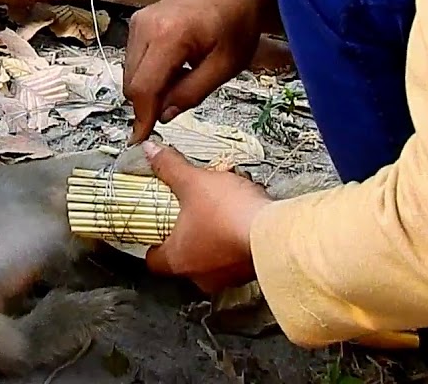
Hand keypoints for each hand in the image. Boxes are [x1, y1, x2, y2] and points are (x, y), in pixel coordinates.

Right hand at [124, 0, 274, 141]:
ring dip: (150, 87)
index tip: (141, 139)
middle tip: (176, 105)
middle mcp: (146, 25)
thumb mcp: (224, 67)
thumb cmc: (235, 25)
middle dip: (150, 102)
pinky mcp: (137, 22)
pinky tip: (174, 67)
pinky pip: (134, 60)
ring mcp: (138, 21)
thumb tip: (164, 115)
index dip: (142, 117)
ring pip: (130, 73)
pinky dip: (149, 72)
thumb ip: (192, 93)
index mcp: (169, 35)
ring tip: (182, 78)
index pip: (144, 87)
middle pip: (132, 82)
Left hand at [142, 141, 272, 293]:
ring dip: (215, 233)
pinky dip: (237, 237)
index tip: (155, 227)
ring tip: (221, 208)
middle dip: (188, 232)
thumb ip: (170, 167)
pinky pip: (237, 254)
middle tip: (190, 212)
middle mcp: (201, 275)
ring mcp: (227, 276)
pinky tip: (243, 217)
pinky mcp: (250, 271)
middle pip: (184, 256)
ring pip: (213, 255)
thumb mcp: (194, 182)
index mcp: (178, 259)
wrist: (275, 232)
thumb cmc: (230, 215)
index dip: (152, 242)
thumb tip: (152, 151)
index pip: (153, 260)